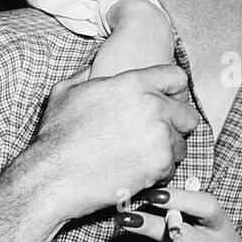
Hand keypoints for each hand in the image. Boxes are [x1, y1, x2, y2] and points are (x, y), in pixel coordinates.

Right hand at [23, 67, 198, 222]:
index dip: (174, 91)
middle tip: (156, 136)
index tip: (168, 103)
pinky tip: (137, 171)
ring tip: (142, 156)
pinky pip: (172, 167)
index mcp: (133, 83)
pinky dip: (159, 172)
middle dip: (175, 125)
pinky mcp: (160, 165)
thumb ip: (91, 73)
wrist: (54, 175)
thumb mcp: (68, 90)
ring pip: (181, 143)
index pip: (177, 78)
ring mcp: (159, 137)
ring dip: (167, 150)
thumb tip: (98, 66)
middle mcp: (152, 107)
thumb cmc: (57, 135)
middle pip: (187, 114)